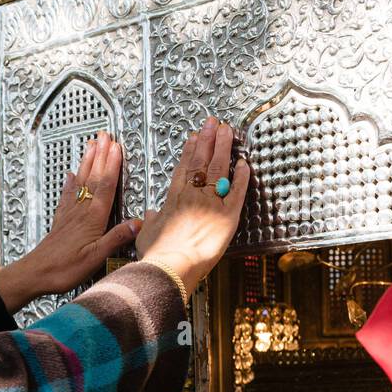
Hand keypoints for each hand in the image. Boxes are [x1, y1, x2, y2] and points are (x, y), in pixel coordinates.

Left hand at [0, 131, 138, 312]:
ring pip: (80, 182)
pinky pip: (67, 196)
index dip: (112, 165)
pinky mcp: (61, 221)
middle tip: (104, 135)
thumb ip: (116, 239)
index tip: (116, 146)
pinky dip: (70, 183)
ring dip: (87, 162)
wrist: (35, 274)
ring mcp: (69, 215)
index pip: (105, 186)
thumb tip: (138, 223)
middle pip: (93, 178)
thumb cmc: (63, 269)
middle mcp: (80, 212)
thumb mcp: (95, 258)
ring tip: (90, 145)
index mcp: (92, 219)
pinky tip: (70, 175)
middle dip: (100, 155)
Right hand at [133, 116, 249, 291]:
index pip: (183, 168)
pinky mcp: (227, 216)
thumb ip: (150, 221)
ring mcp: (210, 204)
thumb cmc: (157, 255)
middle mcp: (192, 196)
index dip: (191, 151)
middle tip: (213, 123)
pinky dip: (242, 177)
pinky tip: (245, 163)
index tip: (195, 137)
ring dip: (223, 148)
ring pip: (218, 170)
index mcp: (173, 200)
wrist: (171, 267)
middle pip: (201, 162)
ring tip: (227, 131)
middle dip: (208, 140)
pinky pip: (237, 192)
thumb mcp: (146, 235)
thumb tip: (150, 214)